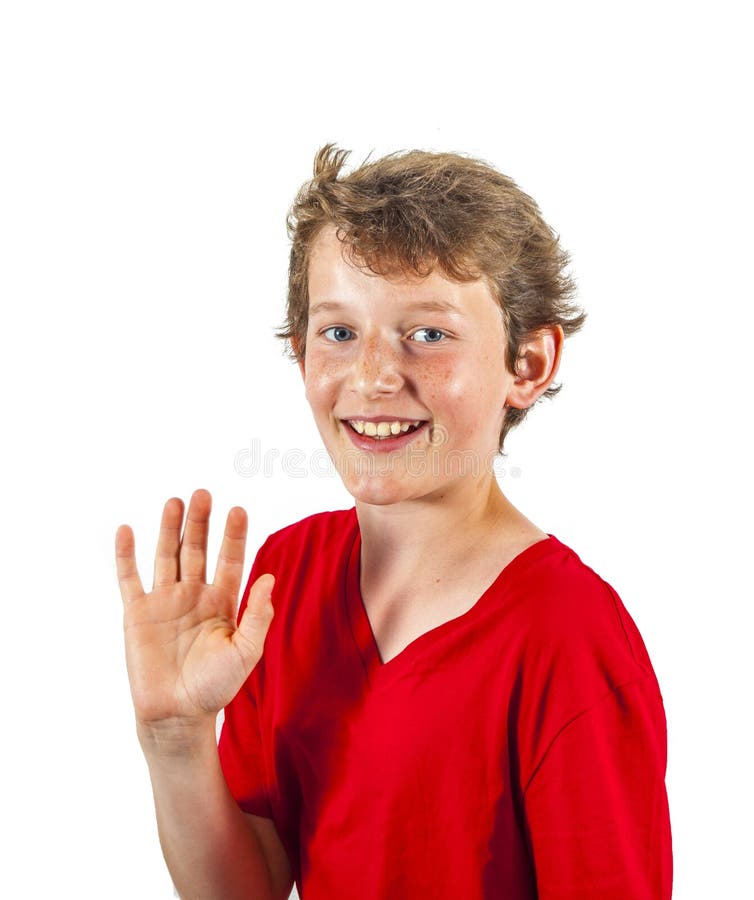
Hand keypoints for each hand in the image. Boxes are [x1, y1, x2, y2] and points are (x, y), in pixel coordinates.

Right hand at [116, 489, 273, 736]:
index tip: (238, 510)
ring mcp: (165, 601)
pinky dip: (126, 555)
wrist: (177, 715)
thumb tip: (270, 578)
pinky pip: (129, 578)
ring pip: (167, 556)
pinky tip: (126, 530)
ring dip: (170, 529)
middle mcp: (194, 595)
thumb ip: (257, 616)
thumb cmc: (215, 687)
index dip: (234, 535)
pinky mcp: (137, 613)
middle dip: (201, 523)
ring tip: (175, 501)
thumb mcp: (245, 652)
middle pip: (197, 550)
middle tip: (204, 493)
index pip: (230, 560)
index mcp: (223, 602)